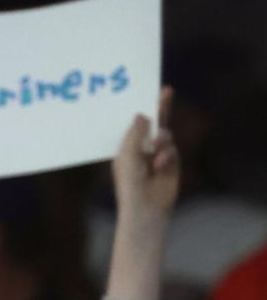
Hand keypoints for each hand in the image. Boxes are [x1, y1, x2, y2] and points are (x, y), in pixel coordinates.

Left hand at [112, 87, 178, 218]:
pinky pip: (173, 149)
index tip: (148, 92)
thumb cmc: (130, 183)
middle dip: (160, 109)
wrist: (145, 208)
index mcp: (127, 148)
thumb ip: (135, 132)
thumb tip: (142, 114)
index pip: (136, 124)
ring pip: (165, 135)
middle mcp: (142, 149)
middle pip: (154, 124)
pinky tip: (160, 165)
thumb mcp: (129, 154)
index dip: (143, 109)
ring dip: (162, 139)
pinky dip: (167, 154)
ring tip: (156, 148)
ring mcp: (157, 156)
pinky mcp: (171, 163)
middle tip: (166, 92)